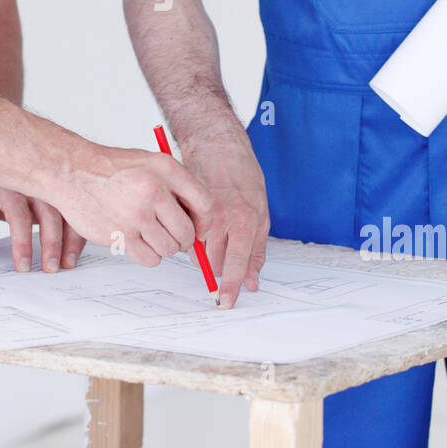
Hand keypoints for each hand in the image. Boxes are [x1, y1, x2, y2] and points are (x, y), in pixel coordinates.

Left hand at [0, 173, 85, 273]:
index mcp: (5, 184)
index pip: (18, 215)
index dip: (21, 243)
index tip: (23, 266)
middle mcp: (29, 182)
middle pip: (49, 211)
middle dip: (52, 242)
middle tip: (50, 268)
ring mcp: (45, 185)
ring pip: (66, 210)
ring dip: (70, 237)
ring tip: (67, 263)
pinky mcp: (54, 192)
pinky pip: (71, 210)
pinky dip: (75, 230)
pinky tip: (74, 250)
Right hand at [50, 146, 212, 269]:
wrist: (73, 172)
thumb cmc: (111, 168)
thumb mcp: (150, 163)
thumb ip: (175, 186)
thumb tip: (198, 219)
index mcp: (166, 170)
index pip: (204, 204)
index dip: (205, 221)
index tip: (199, 227)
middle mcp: (153, 191)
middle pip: (187, 232)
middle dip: (184, 239)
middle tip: (174, 235)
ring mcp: (135, 215)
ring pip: (169, 248)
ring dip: (164, 247)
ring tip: (152, 235)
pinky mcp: (120, 235)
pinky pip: (149, 259)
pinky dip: (149, 255)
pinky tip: (140, 242)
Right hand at [181, 132, 269, 309]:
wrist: (219, 146)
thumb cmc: (243, 177)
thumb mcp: (262, 214)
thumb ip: (256, 250)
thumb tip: (252, 281)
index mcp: (245, 221)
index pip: (236, 262)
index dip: (230, 285)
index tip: (224, 301)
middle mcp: (222, 218)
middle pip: (212, 261)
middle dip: (215, 263)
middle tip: (221, 249)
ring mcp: (201, 212)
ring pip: (196, 250)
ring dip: (202, 250)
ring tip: (211, 232)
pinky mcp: (184, 206)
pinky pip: (185, 233)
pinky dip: (190, 234)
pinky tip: (196, 222)